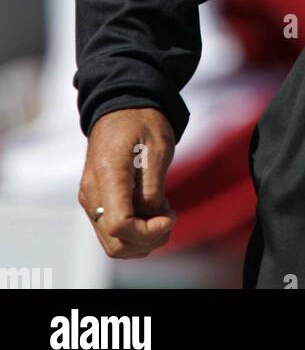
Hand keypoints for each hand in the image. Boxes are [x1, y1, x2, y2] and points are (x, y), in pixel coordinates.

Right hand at [78, 107, 176, 258]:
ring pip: (113, 244)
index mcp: (107, 175)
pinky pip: (111, 231)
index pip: (120, 225)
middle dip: (148, 240)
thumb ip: (152, 188)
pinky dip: (134, 232)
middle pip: (115, 243)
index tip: (170, 216)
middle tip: (170, 217)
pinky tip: (151, 210)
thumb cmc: (142, 122)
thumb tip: (153, 220)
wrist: (120, 106)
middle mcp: (92, 193)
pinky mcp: (95, 202)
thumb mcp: (157, 148)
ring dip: (142, 239)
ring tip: (162, 213)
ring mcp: (90, 200)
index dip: (148, 231)